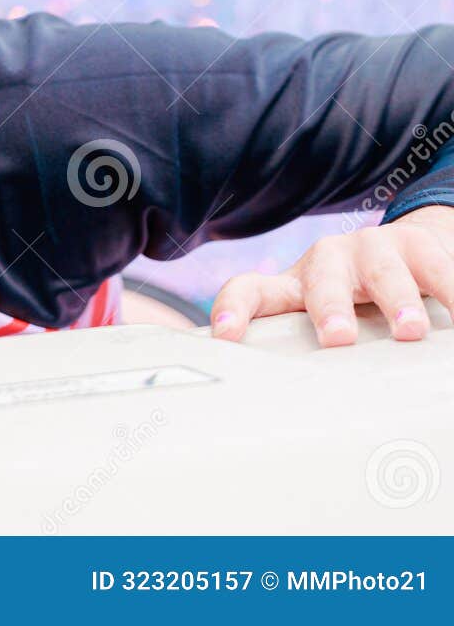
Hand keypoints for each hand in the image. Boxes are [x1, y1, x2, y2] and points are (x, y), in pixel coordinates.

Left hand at [209, 205, 453, 345]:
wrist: (406, 254)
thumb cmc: (356, 302)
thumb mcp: (324, 321)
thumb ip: (308, 350)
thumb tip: (299, 410)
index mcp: (293, 287)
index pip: (250, 291)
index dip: (234, 310)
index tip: (225, 336)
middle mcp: (325, 263)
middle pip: (320, 283)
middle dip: (328, 309)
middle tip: (338, 338)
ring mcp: (370, 249)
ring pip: (380, 272)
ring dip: (395, 302)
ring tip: (410, 331)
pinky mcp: (414, 245)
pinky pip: (435, 268)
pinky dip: (449, 293)